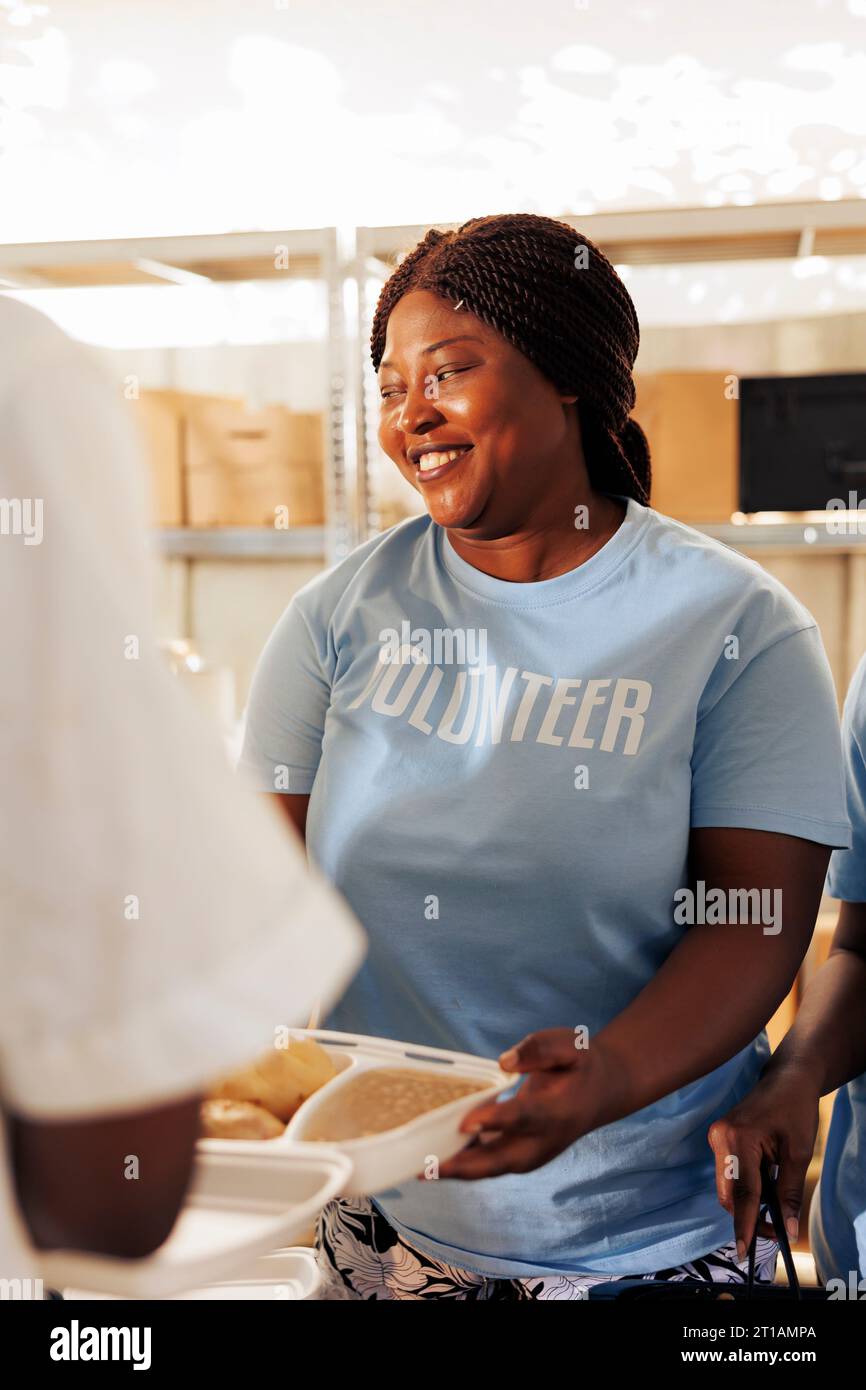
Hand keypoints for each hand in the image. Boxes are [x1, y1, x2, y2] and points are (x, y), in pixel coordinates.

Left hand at [435, 1028, 615, 1180]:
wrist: (602, 1092)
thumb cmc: (581, 1064)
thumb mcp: (570, 1045)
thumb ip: (539, 1049)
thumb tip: (504, 1062)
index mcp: (558, 1111)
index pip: (523, 1118)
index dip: (495, 1121)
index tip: (466, 1122)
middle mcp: (544, 1141)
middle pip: (500, 1159)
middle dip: (462, 1165)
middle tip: (426, 1165)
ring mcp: (533, 1154)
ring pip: (490, 1168)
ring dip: (456, 1170)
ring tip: (419, 1168)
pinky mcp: (521, 1156)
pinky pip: (488, 1164)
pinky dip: (461, 1163)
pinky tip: (432, 1156)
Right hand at [706, 1064, 820, 1256]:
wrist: (787, 1078)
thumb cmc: (796, 1110)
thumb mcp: (799, 1153)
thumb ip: (790, 1192)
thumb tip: (789, 1228)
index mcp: (739, 1138)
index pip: (742, 1193)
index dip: (744, 1225)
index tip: (743, 1252)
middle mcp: (720, 1137)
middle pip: (727, 1194)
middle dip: (747, 1217)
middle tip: (776, 1230)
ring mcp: (716, 1136)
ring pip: (726, 1186)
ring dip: (747, 1203)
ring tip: (775, 1206)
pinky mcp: (719, 1138)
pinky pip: (728, 1173)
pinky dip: (744, 1187)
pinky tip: (765, 1185)